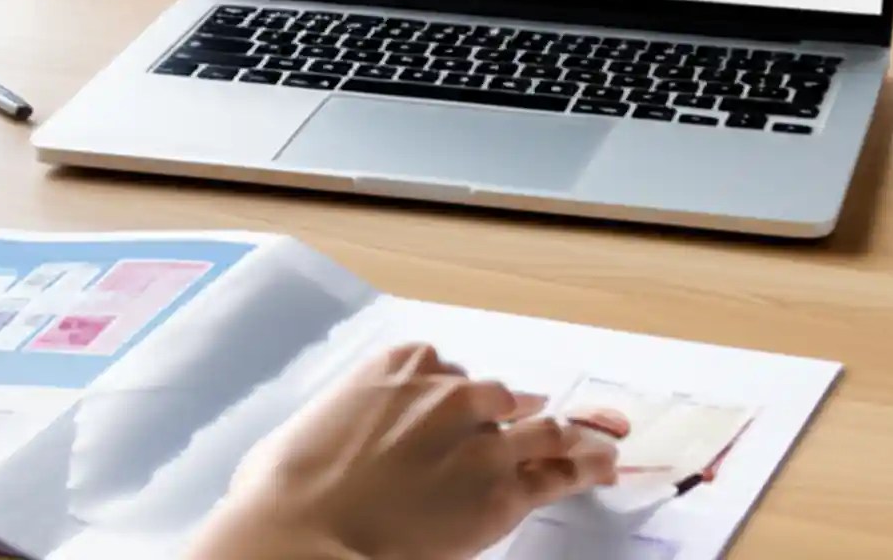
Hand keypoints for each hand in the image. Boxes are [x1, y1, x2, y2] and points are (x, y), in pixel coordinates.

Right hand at [188, 344, 618, 559]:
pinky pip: (560, 472)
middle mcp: (449, 391)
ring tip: (598, 442)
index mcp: (401, 363)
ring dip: (571, 434)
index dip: (457, 395)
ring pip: (543, 428)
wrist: (306, 529)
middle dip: (509, 415)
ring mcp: (482, 440)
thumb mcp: (313, 423)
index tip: (463, 408)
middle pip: (497, 396)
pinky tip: (604, 467)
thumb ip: (354, 414)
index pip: (447, 368)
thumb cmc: (288, 483)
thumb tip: (351, 436)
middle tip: (522, 429)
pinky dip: (587, 467)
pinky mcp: (503, 492)